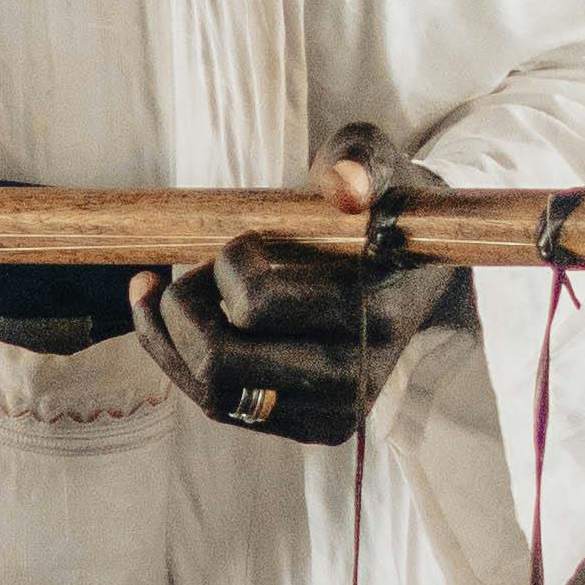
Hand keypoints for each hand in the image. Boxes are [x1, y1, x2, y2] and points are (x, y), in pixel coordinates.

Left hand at [129, 125, 469, 446]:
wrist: (421, 275)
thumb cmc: (382, 209)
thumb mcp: (378, 164)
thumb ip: (360, 160)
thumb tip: (344, 186)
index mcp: (375, 312)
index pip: (256, 303)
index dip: (227, 265)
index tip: (239, 240)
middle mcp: (355, 377)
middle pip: (222, 361)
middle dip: (183, 306)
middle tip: (190, 265)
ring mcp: (332, 410)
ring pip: (213, 392)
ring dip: (168, 337)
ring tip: (163, 288)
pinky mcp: (311, 425)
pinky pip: (221, 405)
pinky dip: (179, 362)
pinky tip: (169, 317)